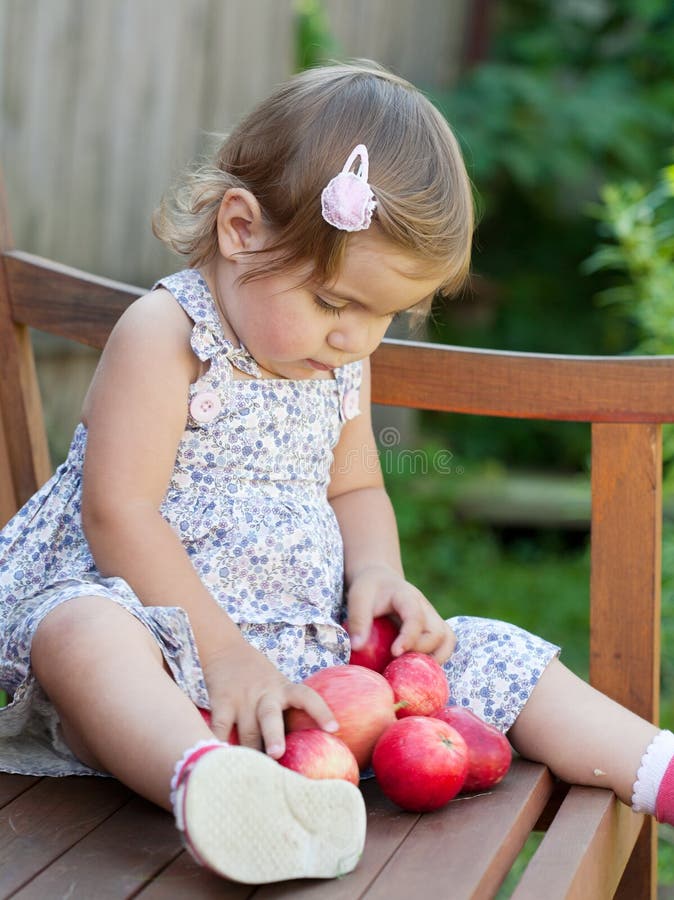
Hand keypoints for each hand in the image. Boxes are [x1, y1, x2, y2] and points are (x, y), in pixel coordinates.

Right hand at [201, 638, 338, 757]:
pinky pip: (220, 727)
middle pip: (270, 716)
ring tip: (251, 774)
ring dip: (249, 752)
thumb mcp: (279, 685)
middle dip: (274, 736)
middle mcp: (265, 694)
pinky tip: (220, 759)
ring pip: (246, 729)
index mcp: (284, 689)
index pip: (307, 697)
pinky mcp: (221, 703)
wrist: (226, 650)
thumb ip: (288, 710)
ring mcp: (242, 700)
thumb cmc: (260, 678)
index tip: (334, 729)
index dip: (321, 711)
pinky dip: (219, 743)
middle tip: (277, 753)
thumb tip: (304, 750)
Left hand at [346, 565, 455, 663]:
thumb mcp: (358, 597)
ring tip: (410, 668)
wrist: (381, 581)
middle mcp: (426, 608)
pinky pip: (445, 646)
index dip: (409, 637)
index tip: (395, 652)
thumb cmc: (369, 589)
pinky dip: (436, 659)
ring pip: (447, 641)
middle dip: (421, 651)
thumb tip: (357, 647)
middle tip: (397, 660)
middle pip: (438, 633)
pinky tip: (416, 667)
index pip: (416, 617)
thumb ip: (358, 620)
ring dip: (434, 658)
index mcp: (407, 597)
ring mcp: (432, 619)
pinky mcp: (433, 629)